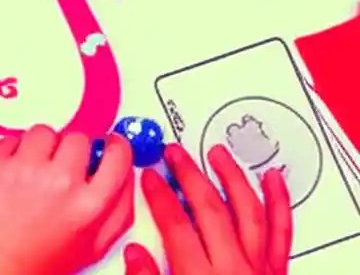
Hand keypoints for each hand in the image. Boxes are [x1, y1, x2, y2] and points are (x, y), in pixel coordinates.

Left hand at [0, 127, 134, 274]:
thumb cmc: (37, 262)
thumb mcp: (92, 246)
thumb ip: (118, 209)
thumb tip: (126, 173)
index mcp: (89, 206)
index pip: (117, 155)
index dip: (115, 146)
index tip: (109, 144)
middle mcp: (58, 182)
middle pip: (78, 139)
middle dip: (74, 150)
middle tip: (63, 166)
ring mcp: (22, 169)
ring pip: (43, 132)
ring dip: (43, 146)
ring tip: (34, 170)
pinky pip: (11, 138)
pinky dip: (13, 151)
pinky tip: (12, 174)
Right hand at [122, 144, 291, 274]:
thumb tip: (135, 254)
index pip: (178, 227)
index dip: (159, 197)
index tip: (147, 177)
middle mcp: (236, 271)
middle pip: (212, 210)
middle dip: (190, 176)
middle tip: (174, 153)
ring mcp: (261, 270)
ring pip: (250, 211)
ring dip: (233, 178)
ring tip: (218, 154)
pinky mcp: (277, 273)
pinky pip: (281, 231)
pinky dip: (279, 202)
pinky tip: (273, 180)